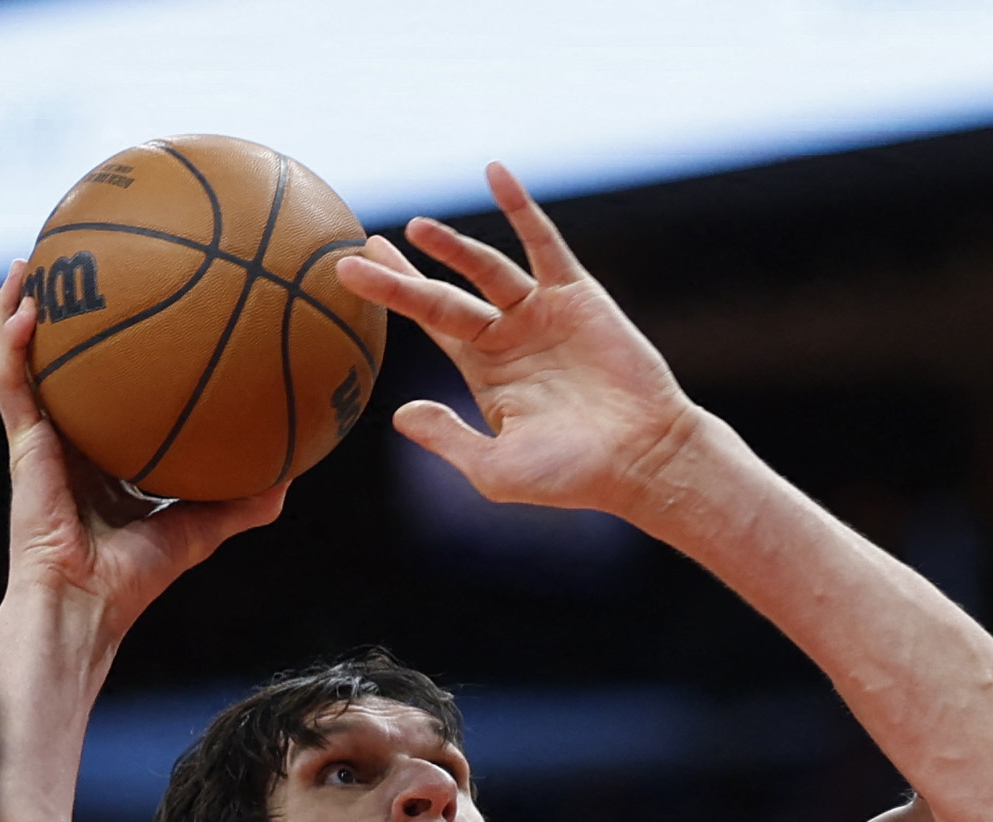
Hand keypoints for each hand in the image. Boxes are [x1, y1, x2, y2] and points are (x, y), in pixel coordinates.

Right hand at [0, 265, 286, 634]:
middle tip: (79, 264)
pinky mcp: (19, 443)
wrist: (87, 603)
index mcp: (102, 455)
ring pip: (20, 361)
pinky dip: (11, 340)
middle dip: (64, 315)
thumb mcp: (204, 527)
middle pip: (60, 366)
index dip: (116, 355)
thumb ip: (246, 500)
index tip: (135, 306)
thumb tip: (296, 469)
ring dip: (17, 308)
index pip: (107, 394)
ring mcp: (38, 439)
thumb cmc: (138, 578)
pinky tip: (26, 302)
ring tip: (30, 261)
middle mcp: (67, 440)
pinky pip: (10, 380)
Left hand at [333, 163, 702, 517]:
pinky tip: (496, 174)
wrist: (641, 460)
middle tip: (361, 250)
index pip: (430, 324)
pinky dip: (520, 207)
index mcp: (486, 371)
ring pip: (485, 268)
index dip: (393, 297)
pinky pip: (542, 243)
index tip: (350, 276)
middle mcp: (509, 336)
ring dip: (451, 247)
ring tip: (415, 229)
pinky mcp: (575, 294)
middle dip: (402, 275)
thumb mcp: (495, 469)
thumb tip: (399, 413)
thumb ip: (447, 439)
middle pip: (443, 295)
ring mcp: (541, 312)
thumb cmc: (572, 477)